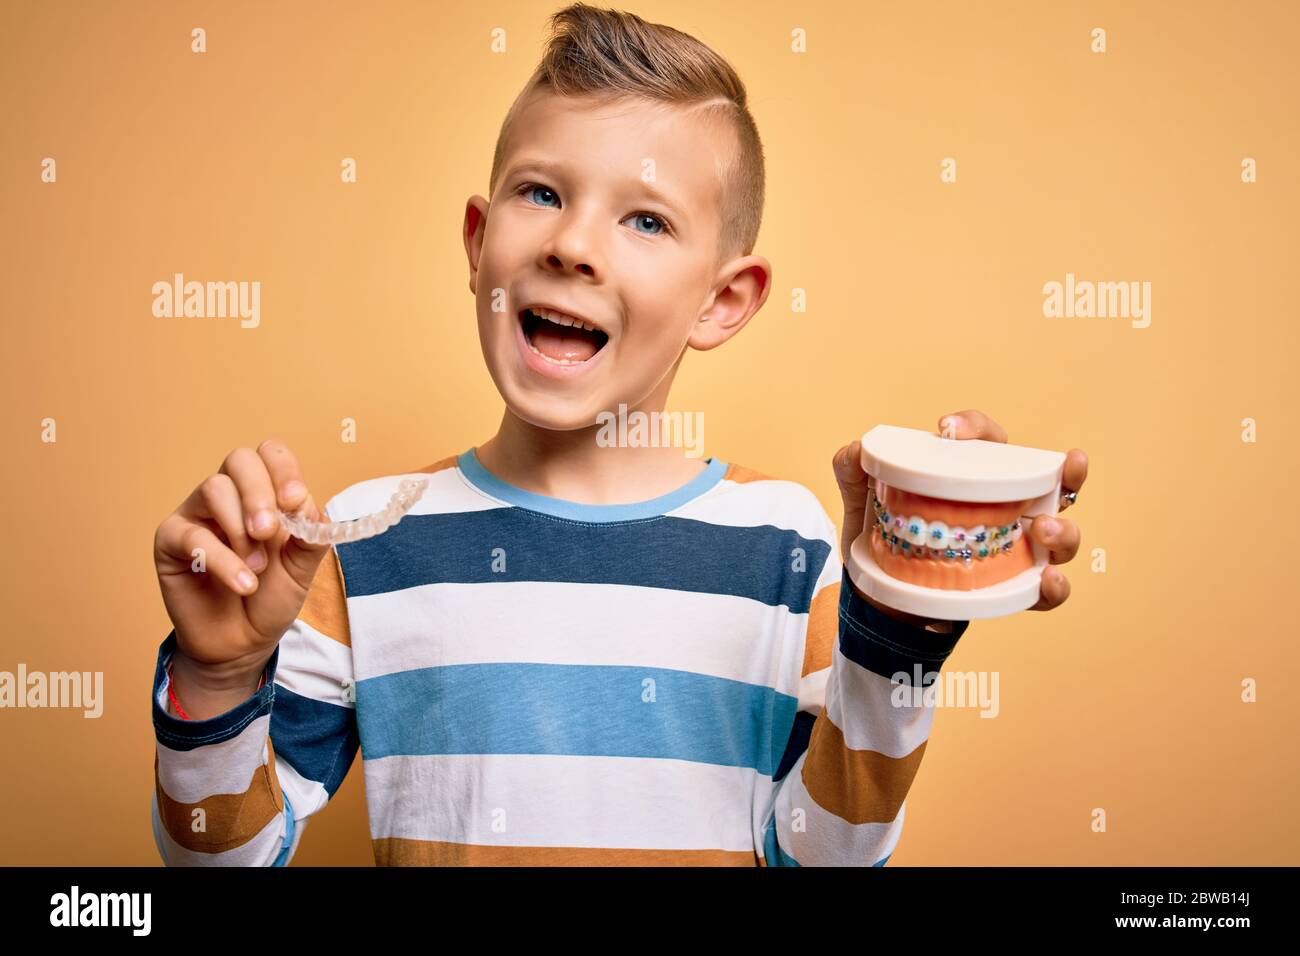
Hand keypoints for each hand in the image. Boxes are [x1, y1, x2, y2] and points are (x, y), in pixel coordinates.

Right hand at [153, 440, 331, 685]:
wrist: (242, 641)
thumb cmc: (270, 596)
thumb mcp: (302, 567)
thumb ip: (311, 537)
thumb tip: (312, 509)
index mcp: (264, 492)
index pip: (271, 455)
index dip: (284, 471)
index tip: (296, 501)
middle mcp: (230, 495)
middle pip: (239, 460)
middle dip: (260, 493)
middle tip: (270, 532)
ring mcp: (198, 514)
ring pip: (214, 488)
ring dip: (241, 529)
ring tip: (258, 568)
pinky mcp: (170, 539)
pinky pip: (193, 534)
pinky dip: (223, 560)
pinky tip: (243, 584)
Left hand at [832, 410, 1088, 615]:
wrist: (877, 595)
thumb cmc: (885, 535)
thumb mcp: (862, 502)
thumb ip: (853, 472)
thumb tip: (855, 451)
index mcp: (974, 475)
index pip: (989, 441)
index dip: (976, 428)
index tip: (947, 429)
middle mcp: (1007, 507)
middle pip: (1052, 484)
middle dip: (1066, 474)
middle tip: (1062, 468)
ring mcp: (1016, 548)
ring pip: (1060, 537)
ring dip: (1064, 532)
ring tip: (1045, 530)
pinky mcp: (1012, 589)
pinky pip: (1046, 591)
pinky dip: (1054, 587)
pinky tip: (1047, 579)